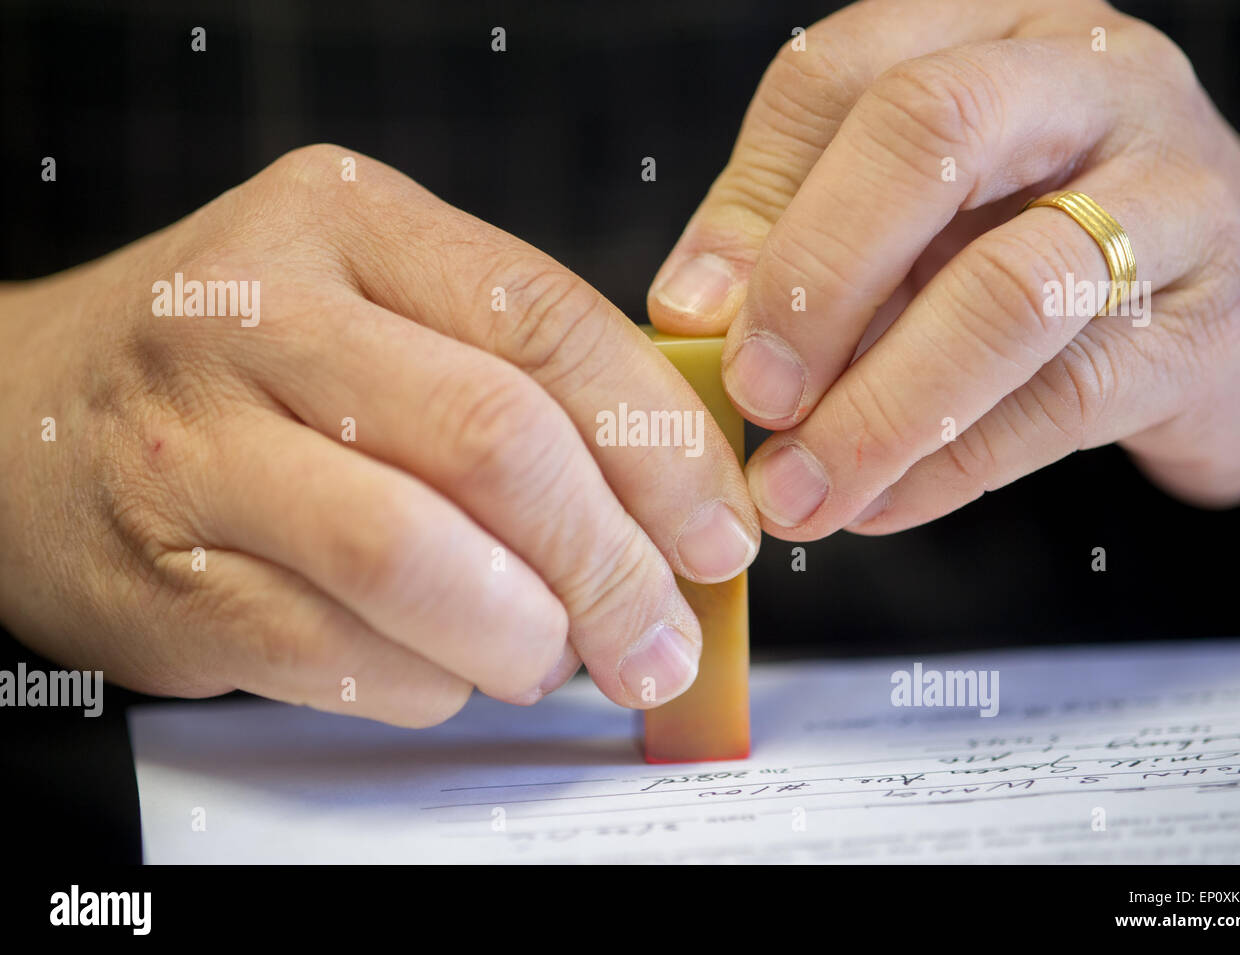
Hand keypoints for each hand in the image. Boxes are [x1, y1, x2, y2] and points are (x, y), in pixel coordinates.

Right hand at [0, 145, 758, 724]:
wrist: (27, 415)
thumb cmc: (244, 361)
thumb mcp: (376, 301)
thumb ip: (518, 366)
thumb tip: (675, 486)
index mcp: (346, 220)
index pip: (546, 322)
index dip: (659, 444)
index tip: (718, 528)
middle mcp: (258, 314)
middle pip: (494, 444)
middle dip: (612, 562)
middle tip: (662, 629)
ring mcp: (197, 446)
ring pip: (414, 560)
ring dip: (526, 635)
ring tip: (564, 653)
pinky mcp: (166, 577)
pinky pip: (344, 655)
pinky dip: (435, 681)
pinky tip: (458, 668)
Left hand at [649, 0, 1239, 539]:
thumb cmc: (1043, 241)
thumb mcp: (919, 212)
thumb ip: (800, 236)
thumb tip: (688, 310)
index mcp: (988, 29)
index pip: (840, 77)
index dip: (754, 206)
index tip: (690, 321)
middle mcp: (1088, 79)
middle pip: (932, 134)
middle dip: (816, 281)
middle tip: (752, 398)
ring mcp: (1171, 191)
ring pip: (1011, 287)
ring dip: (880, 408)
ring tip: (800, 490)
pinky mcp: (1210, 322)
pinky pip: (1063, 400)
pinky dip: (950, 468)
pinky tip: (879, 504)